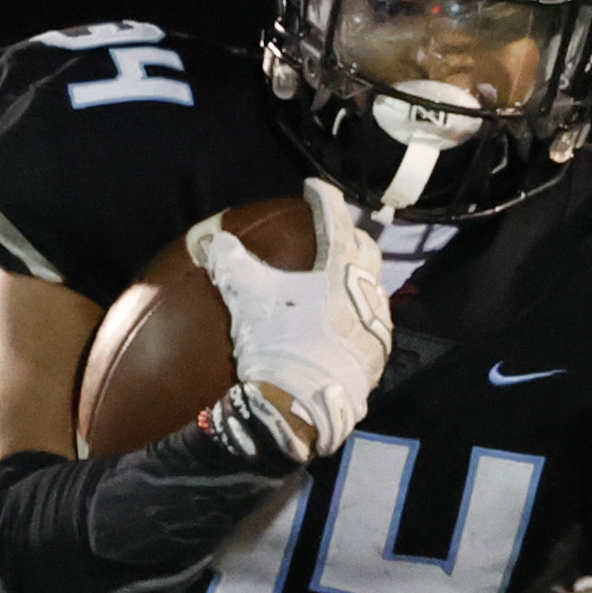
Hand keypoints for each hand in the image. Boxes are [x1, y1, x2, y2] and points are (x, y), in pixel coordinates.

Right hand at [188, 178, 388, 460]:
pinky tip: (340, 325)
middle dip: (350, 237)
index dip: (323, 198)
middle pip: (365, 251)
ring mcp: (377, 327)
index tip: (311, 187)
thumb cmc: (276, 342)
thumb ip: (231, 262)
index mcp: (342, 268)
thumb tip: (214, 239)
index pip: (335, 220)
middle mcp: (368, 292)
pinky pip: (370, 327)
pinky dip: (355, 317)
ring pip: (371, 291)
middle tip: (332, 232)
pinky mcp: (376, 358)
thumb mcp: (247, 296)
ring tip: (335, 282)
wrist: (300, 405)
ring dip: (355, 280)